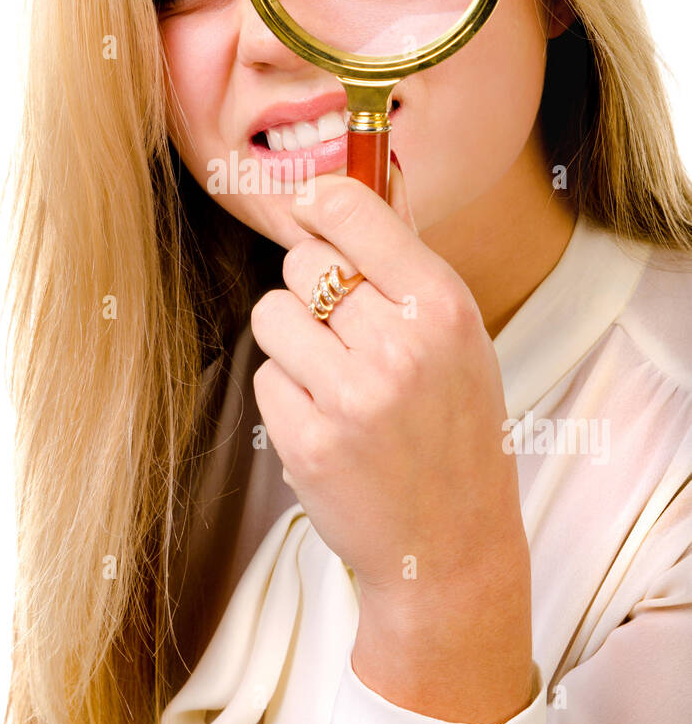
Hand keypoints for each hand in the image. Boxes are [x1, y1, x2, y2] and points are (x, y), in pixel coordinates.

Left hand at [249, 164, 532, 723]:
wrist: (451, 547)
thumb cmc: (455, 430)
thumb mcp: (458, 338)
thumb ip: (406, 263)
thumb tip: (365, 176)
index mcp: (444, 309)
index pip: (355, 213)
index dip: (322, 202)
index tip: (311, 206)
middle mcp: (400, 347)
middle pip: (303, 263)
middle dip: (312, 288)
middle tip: (345, 329)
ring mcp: (351, 398)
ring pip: (272, 315)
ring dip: (293, 339)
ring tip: (336, 377)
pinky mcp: (307, 442)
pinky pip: (265, 376)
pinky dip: (287, 393)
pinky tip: (328, 421)